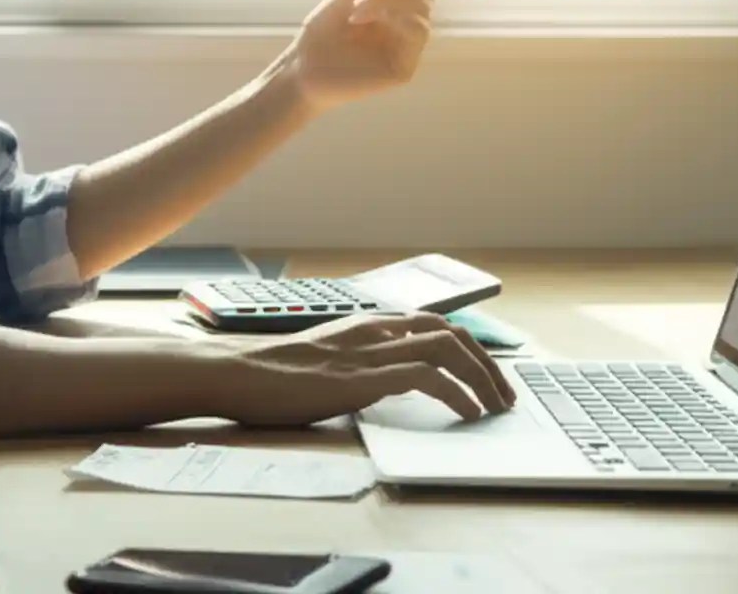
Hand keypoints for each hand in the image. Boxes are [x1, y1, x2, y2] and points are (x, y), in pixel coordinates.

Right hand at [218, 313, 515, 426]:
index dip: (467, 347)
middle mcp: (373, 330)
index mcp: (364, 325)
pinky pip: (427, 378)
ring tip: (497, 407)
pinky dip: (456, 393)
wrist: (233, 373)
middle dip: (486, 362)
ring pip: (448, 349)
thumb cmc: (266, 374)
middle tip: (504, 394)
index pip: (432, 324)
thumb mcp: (320, 361)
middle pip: (451, 332)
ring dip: (481, 378)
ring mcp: (369, 351)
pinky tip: (467, 413)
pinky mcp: (362, 377)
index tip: (485, 373)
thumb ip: (352, 363)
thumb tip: (376, 384)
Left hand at [285, 0, 442, 111]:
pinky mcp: (405, 69)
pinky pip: (419, 30)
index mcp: (397, 9)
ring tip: (356, 10)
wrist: (301, 68)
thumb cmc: (322, 33)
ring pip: (423, 8)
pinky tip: (362, 20)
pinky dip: (393, 15)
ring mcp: (408, 50)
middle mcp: (407, 29)